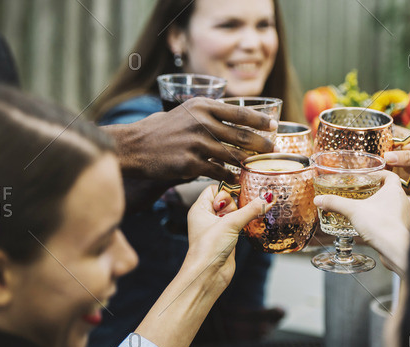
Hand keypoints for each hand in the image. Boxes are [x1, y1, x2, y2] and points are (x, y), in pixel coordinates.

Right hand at [109, 97, 276, 181]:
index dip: (260, 121)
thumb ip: (210, 114)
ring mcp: (196, 143)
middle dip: (261, 144)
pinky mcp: (190, 164)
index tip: (274, 126)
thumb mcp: (186, 112)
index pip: (240, 112)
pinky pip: (218, 172)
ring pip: (232, 155)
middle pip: (241, 135)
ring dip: (247, 162)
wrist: (135, 146)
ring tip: (256, 165)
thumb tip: (238, 118)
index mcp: (202, 106)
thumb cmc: (163, 130)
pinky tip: (235, 178)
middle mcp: (201, 122)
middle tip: (272, 149)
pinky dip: (229, 176)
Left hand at [185, 185, 269, 286]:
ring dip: (244, 214)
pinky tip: (252, 226)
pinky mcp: (228, 238)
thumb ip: (250, 210)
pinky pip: (239, 225)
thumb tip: (267, 197)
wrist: (208, 276)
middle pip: (228, 200)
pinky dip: (246, 224)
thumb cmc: (208, 249)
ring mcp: (218, 228)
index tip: (240, 195)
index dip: (228, 191)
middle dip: (238, 204)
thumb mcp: (230, 223)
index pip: (215, 189)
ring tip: (250, 217)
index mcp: (200, 208)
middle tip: (240, 213)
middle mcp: (207, 217)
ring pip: (235, 213)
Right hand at [313, 171, 409, 275]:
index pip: (390, 175)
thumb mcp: (353, 210)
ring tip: (367, 207)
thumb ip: (335, 203)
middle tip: (365, 191)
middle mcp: (403, 201)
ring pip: (393, 204)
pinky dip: (383, 218)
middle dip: (378, 189)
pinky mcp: (401, 228)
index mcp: (394, 190)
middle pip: (391, 189)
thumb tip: (320, 199)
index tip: (369, 176)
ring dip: (382, 204)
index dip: (379, 174)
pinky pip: (392, 218)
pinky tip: (371, 223)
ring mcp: (404, 215)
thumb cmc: (381, 226)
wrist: (395, 248)